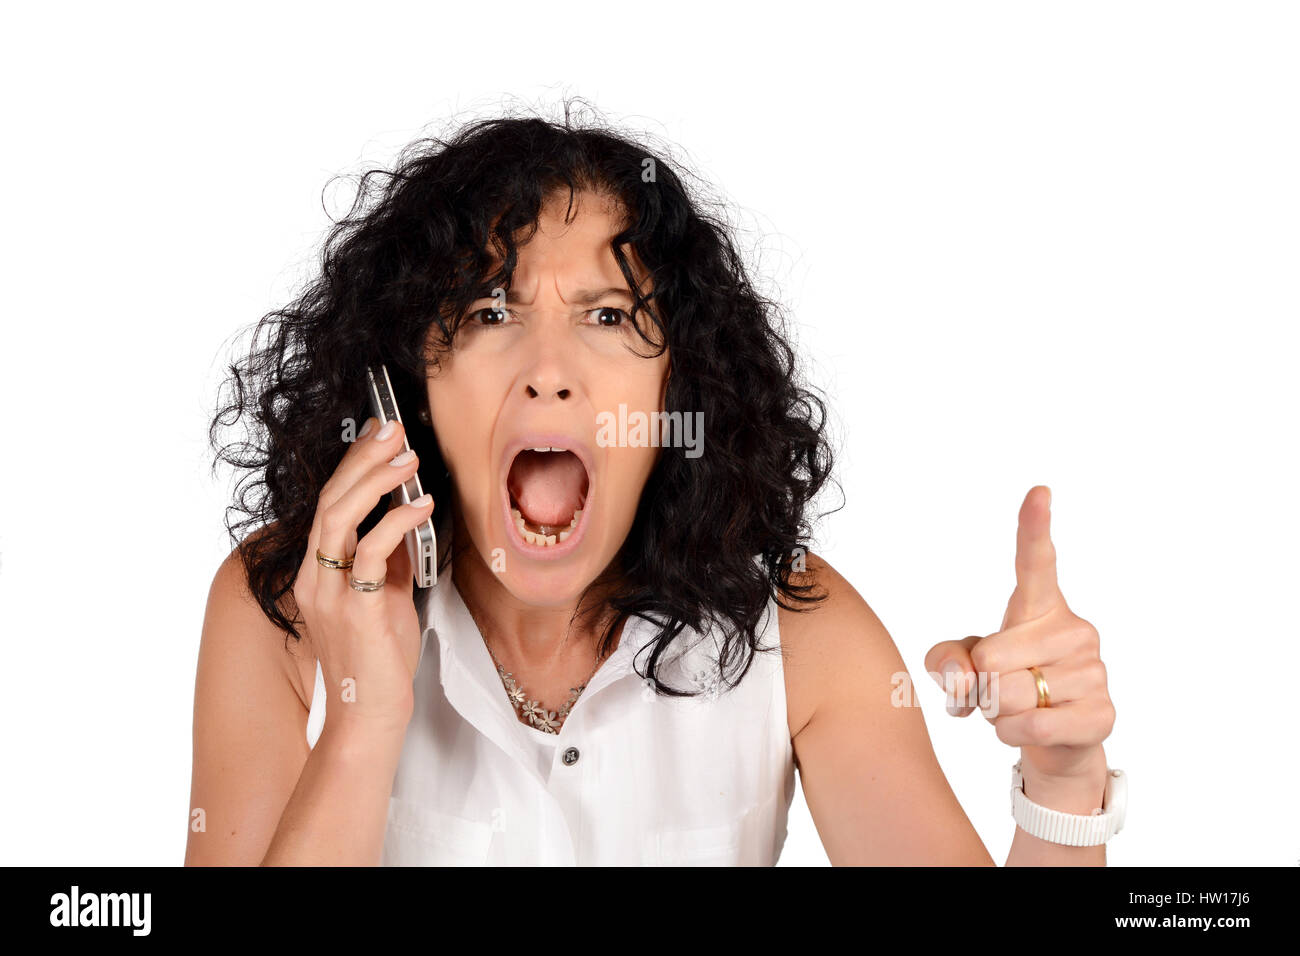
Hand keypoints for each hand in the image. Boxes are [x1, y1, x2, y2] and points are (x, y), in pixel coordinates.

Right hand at [291, 416, 435, 737]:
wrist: (368, 715)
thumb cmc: (378, 660)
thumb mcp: (385, 596)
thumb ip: (390, 557)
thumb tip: (409, 514)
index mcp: (317, 573)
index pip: (329, 504)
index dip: (353, 464)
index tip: (380, 433)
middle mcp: (315, 578)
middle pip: (330, 501)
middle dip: (362, 459)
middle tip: (394, 430)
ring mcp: (331, 593)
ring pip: (339, 518)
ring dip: (376, 481)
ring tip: (408, 457)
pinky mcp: (355, 610)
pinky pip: (373, 554)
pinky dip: (397, 523)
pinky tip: (422, 506)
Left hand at [925, 486, 1114, 789]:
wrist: (1050, 740)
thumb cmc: (1005, 686)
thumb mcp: (961, 666)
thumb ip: (945, 660)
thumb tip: (965, 678)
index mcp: (1040, 607)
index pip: (1035, 562)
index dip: (1034, 527)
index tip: (1038, 491)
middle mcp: (1074, 630)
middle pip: (991, 660)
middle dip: (979, 686)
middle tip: (996, 690)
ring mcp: (1093, 671)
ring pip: (1008, 697)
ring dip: (996, 714)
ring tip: (1019, 708)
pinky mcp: (1102, 714)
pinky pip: (1032, 726)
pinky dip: (1012, 735)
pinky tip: (1028, 729)